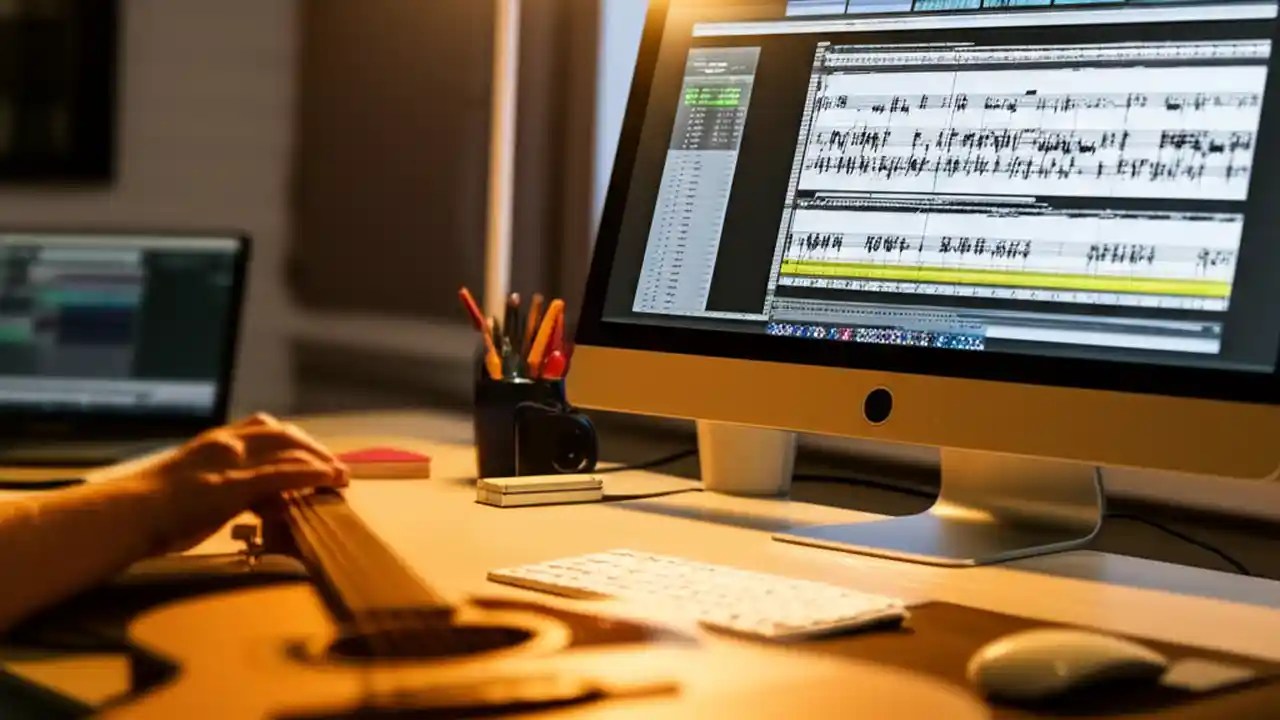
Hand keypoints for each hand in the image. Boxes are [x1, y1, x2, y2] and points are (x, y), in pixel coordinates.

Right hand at [121, 414, 348, 553]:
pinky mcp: (234, 484)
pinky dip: (310, 474)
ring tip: (339, 476)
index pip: (265, 429)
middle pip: (283, 434)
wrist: (129, 514)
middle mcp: (227, 443)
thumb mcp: (194, 487)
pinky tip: (328, 479)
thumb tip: (257, 504)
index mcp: (215, 442)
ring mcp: (231, 461)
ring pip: (288, 449)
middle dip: (313, 448)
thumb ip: (226, 488)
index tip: (313, 455)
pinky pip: (282, 473)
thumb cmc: (154, 509)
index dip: (294, 442)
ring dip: (319, 460)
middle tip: (333, 466)